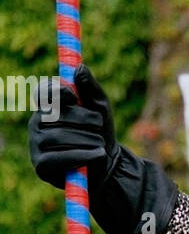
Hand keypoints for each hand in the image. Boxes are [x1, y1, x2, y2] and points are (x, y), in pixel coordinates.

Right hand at [28, 64, 177, 233]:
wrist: (108, 163)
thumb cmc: (100, 131)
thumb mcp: (100, 107)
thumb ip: (90, 87)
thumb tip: (79, 68)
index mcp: (48, 106)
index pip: (42, 92)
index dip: (55, 92)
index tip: (73, 96)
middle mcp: (37, 123)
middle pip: (55, 115)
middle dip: (85, 119)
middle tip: (99, 125)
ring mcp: (36, 144)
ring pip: (58, 137)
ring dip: (87, 139)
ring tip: (100, 143)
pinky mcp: (41, 166)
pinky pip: (59, 158)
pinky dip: (82, 156)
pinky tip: (98, 155)